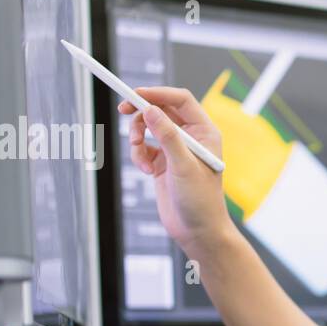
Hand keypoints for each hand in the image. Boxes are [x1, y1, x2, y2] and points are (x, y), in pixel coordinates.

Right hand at [118, 87, 231, 253]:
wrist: (197, 232)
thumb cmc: (200, 201)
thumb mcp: (183, 166)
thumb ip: (167, 136)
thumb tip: (150, 109)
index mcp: (204, 132)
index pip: (180, 100)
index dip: (158, 93)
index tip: (135, 94)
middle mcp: (191, 137)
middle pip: (161, 109)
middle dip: (141, 111)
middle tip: (122, 110)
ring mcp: (175, 150)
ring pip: (148, 128)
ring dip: (137, 138)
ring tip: (139, 154)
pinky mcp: (162, 163)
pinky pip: (143, 148)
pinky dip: (138, 156)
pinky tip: (146, 172)